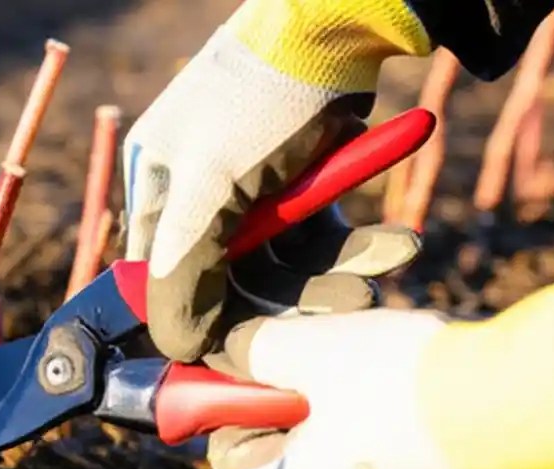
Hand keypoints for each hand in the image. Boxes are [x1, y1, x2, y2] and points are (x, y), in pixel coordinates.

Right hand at [122, 12, 427, 361]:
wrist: (339, 25)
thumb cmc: (261, 100)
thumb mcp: (212, 190)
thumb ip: (184, 272)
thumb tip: (175, 346)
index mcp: (157, 192)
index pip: (167, 282)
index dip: (208, 322)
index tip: (257, 351)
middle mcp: (197, 195)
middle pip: (235, 281)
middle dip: (295, 297)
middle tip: (350, 305)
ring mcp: (250, 191)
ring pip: (286, 264)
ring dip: (336, 272)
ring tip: (388, 265)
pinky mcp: (299, 183)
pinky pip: (320, 234)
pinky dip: (355, 242)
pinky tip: (397, 242)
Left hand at [206, 251, 553, 468]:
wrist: (525, 409)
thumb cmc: (400, 379)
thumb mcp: (311, 347)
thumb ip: (258, 350)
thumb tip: (236, 351)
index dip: (236, 418)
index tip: (255, 379)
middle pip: (303, 468)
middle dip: (308, 414)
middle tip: (328, 364)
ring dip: (363, 425)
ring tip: (389, 372)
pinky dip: (416, 442)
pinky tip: (439, 398)